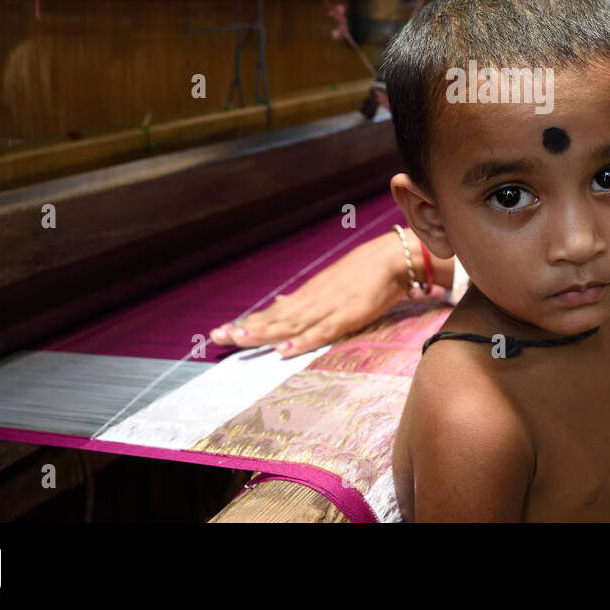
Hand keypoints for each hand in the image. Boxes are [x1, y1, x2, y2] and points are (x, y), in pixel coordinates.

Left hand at [209, 231, 421, 355]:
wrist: (393, 260)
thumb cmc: (363, 273)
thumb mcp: (327, 284)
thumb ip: (302, 298)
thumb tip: (277, 304)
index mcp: (307, 295)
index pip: (271, 313)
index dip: (247, 323)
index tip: (221, 332)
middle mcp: (312, 301)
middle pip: (274, 319)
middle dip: (246, 329)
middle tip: (216, 336)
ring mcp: (328, 308)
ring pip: (291, 324)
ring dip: (265, 332)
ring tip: (239, 339)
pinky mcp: (347, 316)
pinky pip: (321, 332)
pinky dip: (302, 341)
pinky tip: (284, 349)